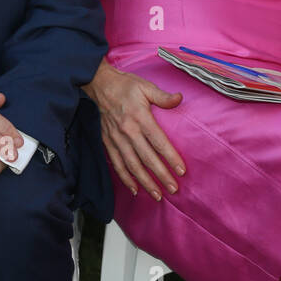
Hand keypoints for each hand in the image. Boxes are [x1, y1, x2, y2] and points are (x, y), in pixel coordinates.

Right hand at [86, 62, 184, 200]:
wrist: (99, 85)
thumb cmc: (125, 86)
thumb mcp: (146, 86)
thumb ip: (163, 96)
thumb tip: (179, 98)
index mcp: (140, 117)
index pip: (158, 142)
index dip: (170, 157)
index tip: (181, 171)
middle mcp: (128, 131)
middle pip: (147, 158)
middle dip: (161, 175)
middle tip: (173, 189)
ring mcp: (116, 139)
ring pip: (132, 166)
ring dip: (145, 182)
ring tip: (157, 195)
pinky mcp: (108, 143)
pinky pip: (117, 164)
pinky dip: (125, 178)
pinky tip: (135, 189)